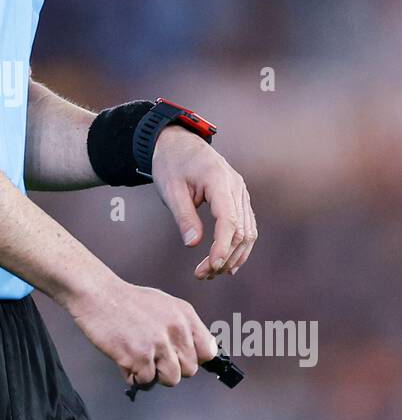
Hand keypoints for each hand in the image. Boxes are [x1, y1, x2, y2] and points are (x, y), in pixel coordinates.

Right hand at [67, 272, 218, 387]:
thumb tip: (200, 351)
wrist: (98, 294)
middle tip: (153, 357)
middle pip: (190, 370)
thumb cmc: (127, 301)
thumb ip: (183, 327)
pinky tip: (125, 359)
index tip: (181, 359)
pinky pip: (145, 381)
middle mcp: (175, 330)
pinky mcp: (138, 357)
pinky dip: (134, 376)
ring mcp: (157, 345)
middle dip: (172, 368)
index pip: (208, 352)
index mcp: (184, 316)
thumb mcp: (164, 305)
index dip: (194, 359)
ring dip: (155, 375)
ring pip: (171, 379)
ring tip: (140, 360)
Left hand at [151, 125, 257, 279]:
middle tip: (202, 275)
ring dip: (234, 256)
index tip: (211, 267)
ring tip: (212, 274)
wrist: (178, 143)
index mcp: (218, 179)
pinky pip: (246, 226)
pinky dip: (239, 246)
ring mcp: (241, 192)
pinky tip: (228, 264)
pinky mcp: (239, 198)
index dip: (222, 246)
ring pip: (248, 231)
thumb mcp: (170, 189)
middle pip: (241, 230)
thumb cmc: (171, 164)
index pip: (228, 219)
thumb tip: (193, 245)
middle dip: (224, 256)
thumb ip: (183, 216)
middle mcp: (236, 186)